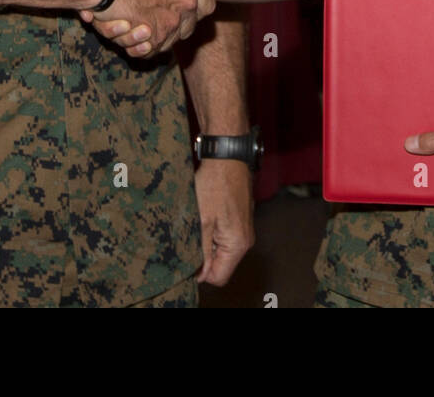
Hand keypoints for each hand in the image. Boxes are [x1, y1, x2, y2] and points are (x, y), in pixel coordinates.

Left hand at [193, 158, 254, 285]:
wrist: (227, 156)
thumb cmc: (215, 184)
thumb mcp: (202, 220)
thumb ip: (201, 251)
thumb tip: (200, 275)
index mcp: (238, 244)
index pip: (218, 277)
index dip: (201, 271)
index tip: (188, 254)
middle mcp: (246, 240)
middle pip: (221, 264)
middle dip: (203, 255)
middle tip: (191, 234)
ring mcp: (244, 228)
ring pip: (221, 249)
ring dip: (207, 241)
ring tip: (198, 221)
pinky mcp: (241, 218)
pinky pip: (225, 236)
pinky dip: (212, 230)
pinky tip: (205, 213)